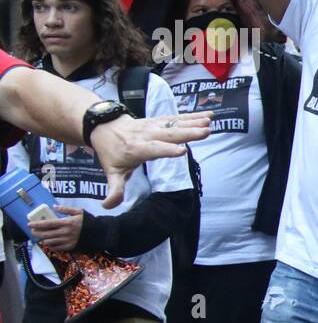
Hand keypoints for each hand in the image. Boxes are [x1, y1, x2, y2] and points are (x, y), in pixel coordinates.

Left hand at [30, 206, 83, 252]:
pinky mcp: (70, 247)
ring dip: (43, 239)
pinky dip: (50, 245)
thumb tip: (54, 206)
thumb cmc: (88, 221)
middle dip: (37, 233)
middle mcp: (65, 232)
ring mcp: (67, 241)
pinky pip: (56, 247)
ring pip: (49, 242)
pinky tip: (50, 242)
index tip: (29, 224)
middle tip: (33, 231)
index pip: (48, 224)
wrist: (99, 233)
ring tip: (41, 236)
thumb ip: (66, 209)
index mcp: (67, 223)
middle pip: (46, 234)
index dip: (37, 224)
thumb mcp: (79, 211)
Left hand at [90, 112, 211, 209]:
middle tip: (205, 132)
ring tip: (209, 121)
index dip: (167, 150)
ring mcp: (154, 126)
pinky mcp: (159, 120)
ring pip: (175, 123)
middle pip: (169, 133)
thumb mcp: (111, 172)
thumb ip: (114, 189)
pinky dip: (193, 116)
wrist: (103, 127)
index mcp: (136, 149)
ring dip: (193, 122)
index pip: (153, 149)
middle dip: (188, 133)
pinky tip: (209, 115)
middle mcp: (147, 135)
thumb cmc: (111, 152)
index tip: (182, 151)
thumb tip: (108, 206)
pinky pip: (177, 117)